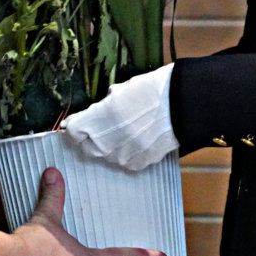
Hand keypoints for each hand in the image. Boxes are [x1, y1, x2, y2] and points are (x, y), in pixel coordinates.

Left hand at [62, 62, 177, 170]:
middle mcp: (107, 142)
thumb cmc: (150, 91)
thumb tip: (89, 115)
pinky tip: (137, 138)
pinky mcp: (138, 164)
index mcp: (99, 119)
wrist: (182, 105)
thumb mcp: (119, 91)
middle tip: (103, 124)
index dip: (75, 124)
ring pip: (105, 155)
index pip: (73, 131)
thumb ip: (99, 108)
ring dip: (108, 145)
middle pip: (86, 146)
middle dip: (91, 136)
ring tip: (124, 130)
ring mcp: (123, 155)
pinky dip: (126, 152)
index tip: (79, 121)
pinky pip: (123, 161)